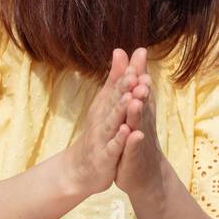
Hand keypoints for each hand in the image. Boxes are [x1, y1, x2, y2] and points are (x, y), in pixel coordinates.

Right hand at [66, 48, 134, 198]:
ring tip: (132, 98)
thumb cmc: (97, 132)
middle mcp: (102, 119)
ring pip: (113, 123)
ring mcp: (103, 138)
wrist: (80, 169)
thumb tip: (120, 50)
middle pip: (115, 101)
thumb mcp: (105, 103)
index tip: (139, 57)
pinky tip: (130, 132)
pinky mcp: (105, 157)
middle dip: (125, 88)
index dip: (128, 73)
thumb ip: (115, 79)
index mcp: (105, 106)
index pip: (118, 87)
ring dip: (122, 111)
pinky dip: (121, 140)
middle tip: (136, 73)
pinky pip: (113, 148)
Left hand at [116, 47, 167, 197]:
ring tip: (137, 100)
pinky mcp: (133, 157)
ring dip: (138, 113)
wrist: (144, 174)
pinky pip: (133, 149)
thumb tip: (138, 53)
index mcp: (142, 110)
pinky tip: (133, 134)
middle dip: (142, 89)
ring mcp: (139, 140)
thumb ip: (136, 81)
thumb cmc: (138, 138)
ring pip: (138, 124)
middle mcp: (143, 122)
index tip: (139, 53)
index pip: (141, 88)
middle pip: (143, 103)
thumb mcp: (137, 109)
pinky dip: (133, 142)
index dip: (140, 72)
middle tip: (141, 75)